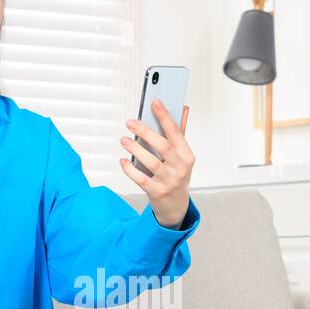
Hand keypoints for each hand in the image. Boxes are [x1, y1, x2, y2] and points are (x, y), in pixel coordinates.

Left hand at [119, 100, 194, 227]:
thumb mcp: (181, 156)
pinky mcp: (157, 193)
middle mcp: (180, 169)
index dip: (165, 116)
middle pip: (163, 146)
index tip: (154, 102)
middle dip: (145, 132)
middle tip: (130, 122)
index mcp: (187, 156)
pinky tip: (122, 161)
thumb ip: (180, 133)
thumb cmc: (177, 175)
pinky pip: (141, 179)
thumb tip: (183, 108)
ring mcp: (169, 182)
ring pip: (151, 162)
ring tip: (124, 140)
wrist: (176, 206)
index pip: (176, 132)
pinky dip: (130, 169)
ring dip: (135, 149)